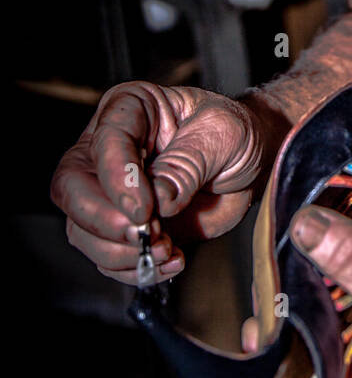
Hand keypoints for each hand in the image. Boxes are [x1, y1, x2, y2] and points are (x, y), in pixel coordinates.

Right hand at [50, 82, 266, 284]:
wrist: (253, 161)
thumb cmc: (235, 133)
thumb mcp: (221, 135)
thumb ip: (187, 165)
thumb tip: (158, 199)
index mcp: (127, 109)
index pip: (104, 143)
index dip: (116, 179)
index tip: (143, 210)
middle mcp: (108, 150)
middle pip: (72, 190)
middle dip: (105, 222)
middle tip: (146, 236)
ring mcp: (111, 191)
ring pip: (83, 230)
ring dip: (122, 252)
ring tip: (168, 249)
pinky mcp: (126, 226)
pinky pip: (109, 257)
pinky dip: (136, 268)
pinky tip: (171, 260)